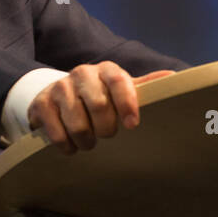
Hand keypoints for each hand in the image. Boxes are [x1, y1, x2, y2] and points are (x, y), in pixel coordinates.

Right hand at [27, 63, 175, 153]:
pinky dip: (67, 146)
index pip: (118, 80)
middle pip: (98, 106)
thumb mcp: (123, 90)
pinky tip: (70, 143)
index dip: (127, 102)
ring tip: (89, 141)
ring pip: (77, 124)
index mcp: (106, 70)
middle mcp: (82, 74)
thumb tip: (176, 78)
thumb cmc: (100, 96)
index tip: (132, 125)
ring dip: (86, 141)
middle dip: (106, 129)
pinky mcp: (40, 104)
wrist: (59, 95)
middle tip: (106, 135)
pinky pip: (57, 133)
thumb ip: (147, 87)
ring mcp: (59, 87)